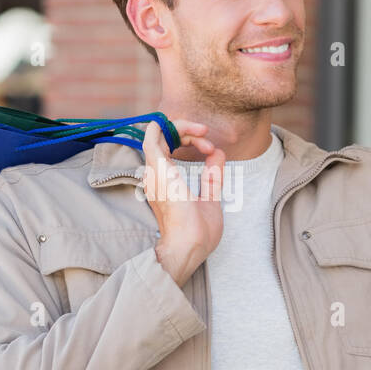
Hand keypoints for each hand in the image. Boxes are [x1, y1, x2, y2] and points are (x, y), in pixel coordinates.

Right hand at [141, 118, 225, 287]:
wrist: (189, 246)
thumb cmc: (197, 232)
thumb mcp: (210, 197)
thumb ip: (212, 176)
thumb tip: (218, 154)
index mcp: (165, 182)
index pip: (169, 148)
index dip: (191, 141)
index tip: (212, 149)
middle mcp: (156, 175)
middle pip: (164, 138)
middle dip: (188, 131)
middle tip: (208, 140)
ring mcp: (155, 172)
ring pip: (160, 134)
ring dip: (184, 128)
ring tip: (203, 133)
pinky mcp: (159, 169)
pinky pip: (152, 137)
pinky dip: (165, 125)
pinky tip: (183, 123)